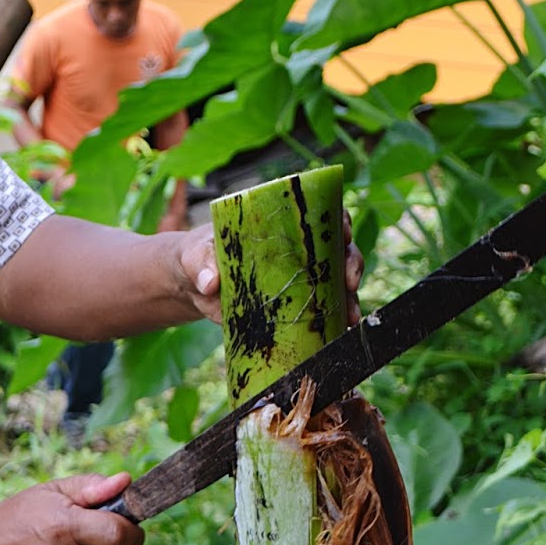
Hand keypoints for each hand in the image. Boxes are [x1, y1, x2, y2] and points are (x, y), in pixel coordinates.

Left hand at [174, 212, 364, 327]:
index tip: (344, 232)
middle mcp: (298, 249)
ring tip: (349, 316)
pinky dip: (334, 321)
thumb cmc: (198, 257)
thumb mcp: (197, 255)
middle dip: (352, 263)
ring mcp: (300, 279)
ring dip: (349, 298)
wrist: (193, 287)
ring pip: (336, 283)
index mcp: (280, 222)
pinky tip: (341, 331)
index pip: (321, 213)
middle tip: (350, 280)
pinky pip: (321, 312)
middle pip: (339, 249)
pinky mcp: (293, 306)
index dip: (340, 221)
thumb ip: (202, 264)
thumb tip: (211, 283)